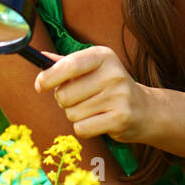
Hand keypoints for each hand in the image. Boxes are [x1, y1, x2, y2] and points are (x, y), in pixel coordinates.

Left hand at [34, 46, 157, 144]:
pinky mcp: (120, 118)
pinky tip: (98, 121)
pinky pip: (82, 128)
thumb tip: (41, 56)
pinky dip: (83, 128)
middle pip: (64, 95)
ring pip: (72, 114)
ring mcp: (119, 96)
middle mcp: (113, 73)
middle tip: (79, 99)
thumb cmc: (110, 86)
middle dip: (64, 101)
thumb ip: (67, 63)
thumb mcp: (93, 68)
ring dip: (76, 115)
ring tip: (93, 109)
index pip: (70, 65)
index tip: (39, 85)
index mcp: (103, 56)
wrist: (145, 109)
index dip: (49, 77)